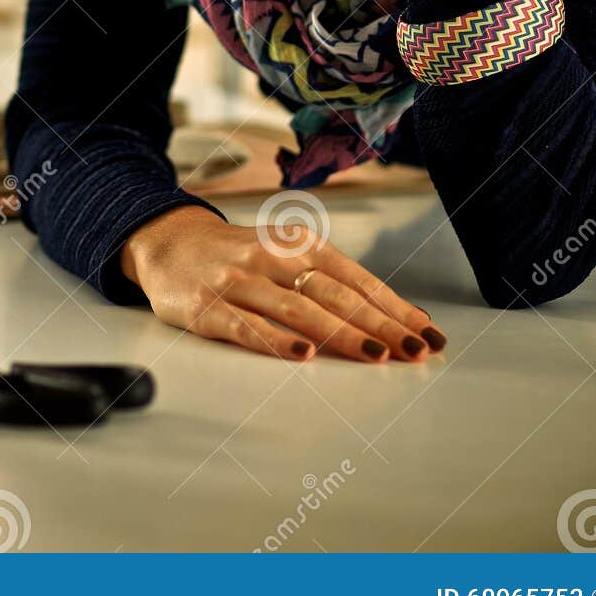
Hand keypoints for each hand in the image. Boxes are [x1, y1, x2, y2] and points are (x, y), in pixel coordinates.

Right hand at [119, 208, 446, 363]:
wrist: (167, 241)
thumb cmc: (238, 256)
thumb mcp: (284, 256)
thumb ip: (329, 284)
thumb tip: (391, 319)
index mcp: (298, 245)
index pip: (356, 279)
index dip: (394, 307)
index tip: (428, 333)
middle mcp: (271, 258)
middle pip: (334, 294)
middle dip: (379, 323)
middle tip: (414, 350)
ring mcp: (237, 282)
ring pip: (296, 308)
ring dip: (340, 333)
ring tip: (375, 354)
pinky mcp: (206, 308)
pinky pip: (245, 326)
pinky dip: (276, 340)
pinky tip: (303, 354)